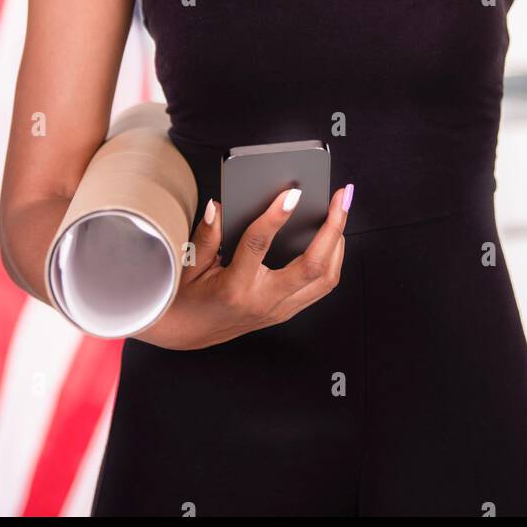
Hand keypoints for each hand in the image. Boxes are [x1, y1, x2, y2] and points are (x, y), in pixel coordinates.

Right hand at [137, 184, 351, 350]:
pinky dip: (332, 260)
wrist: (187, 333)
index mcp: (234, 287)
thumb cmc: (187, 297)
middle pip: (311, 266)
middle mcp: (263, 301)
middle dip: (332, 228)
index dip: (276, 216)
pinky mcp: (285, 311)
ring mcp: (278, 309)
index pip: (259, 246)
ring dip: (338, 244)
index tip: (292, 193)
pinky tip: (331, 238)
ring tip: (340, 212)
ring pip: (325, 279)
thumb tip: (220, 205)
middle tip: (340, 198)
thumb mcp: (190, 263)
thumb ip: (207, 233)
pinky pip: (320, 287)